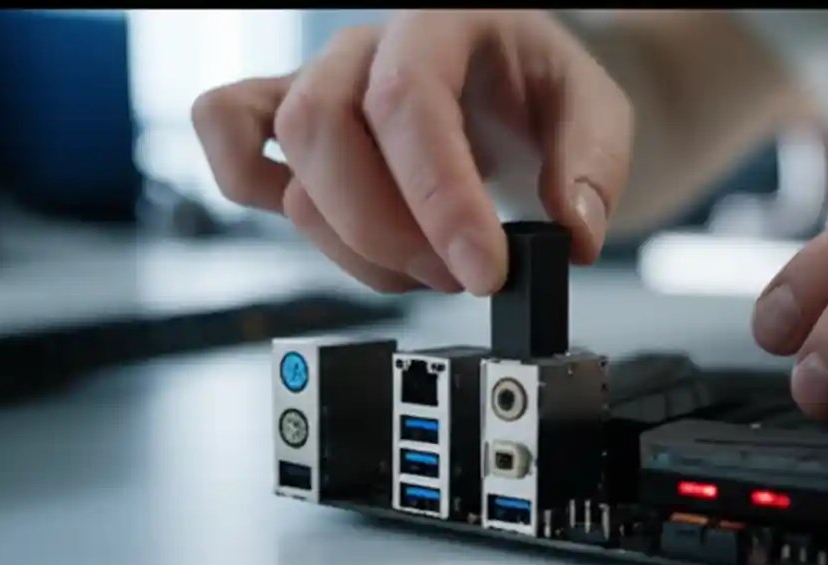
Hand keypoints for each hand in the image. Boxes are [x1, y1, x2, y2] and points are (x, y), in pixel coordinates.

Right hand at [191, 10, 632, 295]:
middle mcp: (367, 46)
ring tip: (428, 270)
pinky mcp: (289, 118)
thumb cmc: (545, 90)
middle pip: (322, 130)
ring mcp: (320, 79)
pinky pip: (228, 138)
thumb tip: (572, 234)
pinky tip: (341, 234)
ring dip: (354, 245)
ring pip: (287, 162)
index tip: (483, 271)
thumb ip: (594, 167)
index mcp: (444, 20)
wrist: (517, 84)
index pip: (409, 99)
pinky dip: (256, 195)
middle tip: (460, 275)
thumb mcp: (599, 114)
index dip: (439, 199)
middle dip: (391, 232)